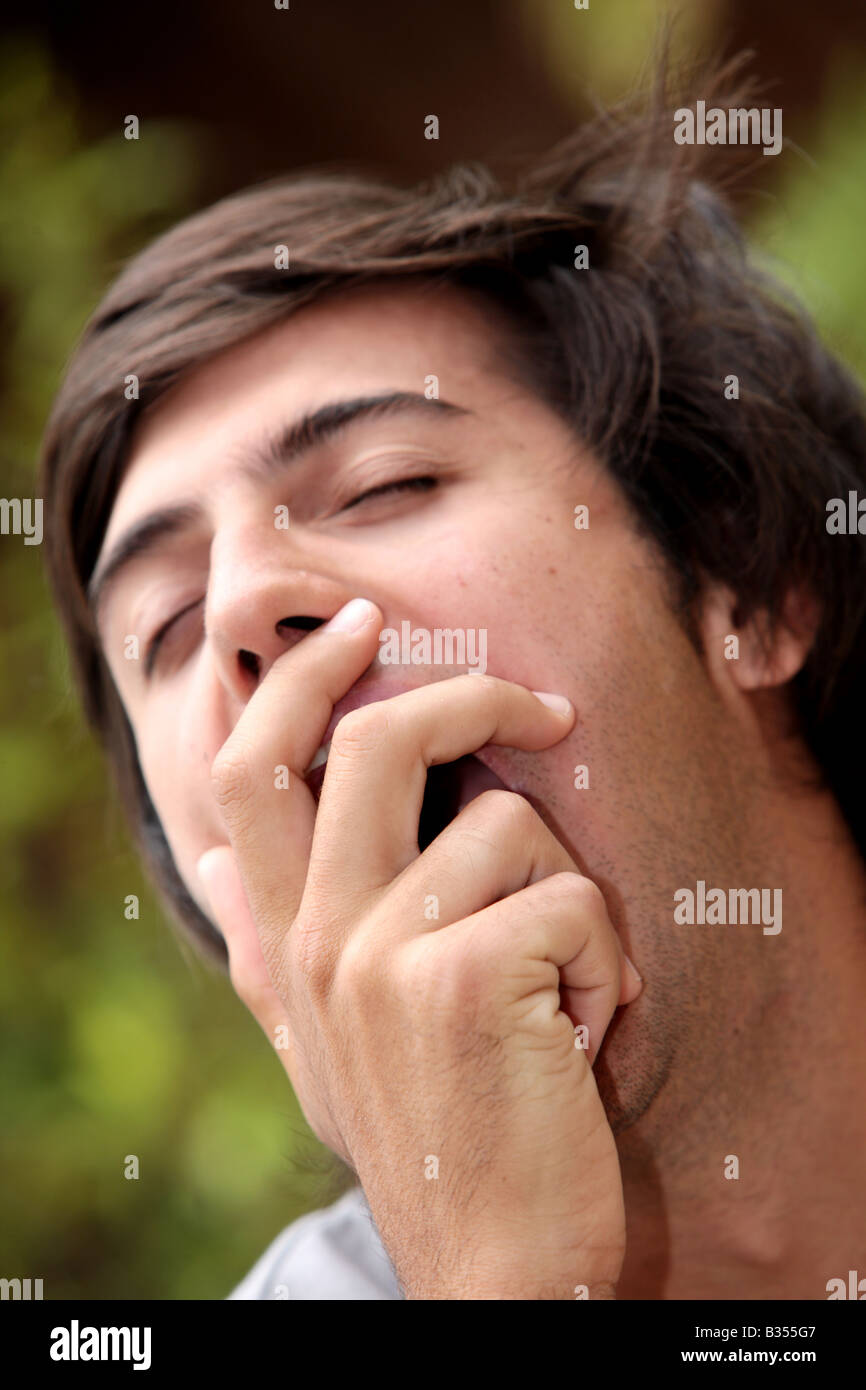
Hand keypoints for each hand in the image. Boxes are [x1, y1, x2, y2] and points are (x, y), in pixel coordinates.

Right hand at [198, 598, 641, 1299]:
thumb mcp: (321, 1046)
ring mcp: (383, 955)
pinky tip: (584, 1034)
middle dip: (471, 697)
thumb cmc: (431, 1135)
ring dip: (572, 897)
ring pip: (507, 823)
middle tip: (544, 709)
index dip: (300, 678)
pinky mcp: (466, 978)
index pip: (253, 769)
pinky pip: (571, 899)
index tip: (359, 625)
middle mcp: (318, 939)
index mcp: (286, 943)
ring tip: (567, 989)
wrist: (490, 1267)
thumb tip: (203, 852)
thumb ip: (262, 943)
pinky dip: (607, 960)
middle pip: (371, 740)